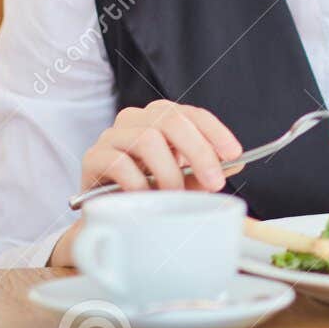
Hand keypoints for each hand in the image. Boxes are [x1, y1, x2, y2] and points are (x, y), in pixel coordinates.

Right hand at [51, 100, 243, 267]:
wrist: (107, 213)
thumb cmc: (148, 190)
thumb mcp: (184, 179)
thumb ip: (205, 170)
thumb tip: (235, 163)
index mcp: (161, 118)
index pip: (192, 114)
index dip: (216, 132)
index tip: (234, 154)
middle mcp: (136, 119)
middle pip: (172, 120)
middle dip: (199, 152)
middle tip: (214, 183)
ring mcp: (112, 135)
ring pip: (147, 139)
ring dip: (168, 172)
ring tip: (173, 194)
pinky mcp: (93, 157)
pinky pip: (120, 163)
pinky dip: (139, 184)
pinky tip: (145, 197)